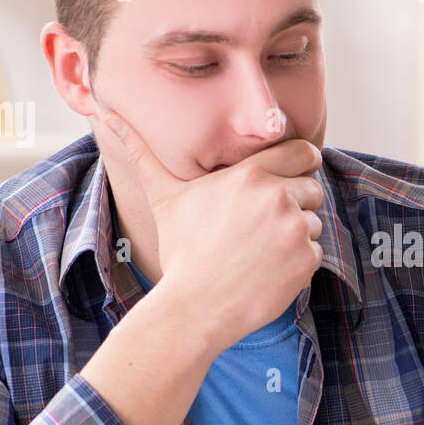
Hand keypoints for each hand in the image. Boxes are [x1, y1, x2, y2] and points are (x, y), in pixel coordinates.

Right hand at [104, 110, 323, 343]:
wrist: (194, 307)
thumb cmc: (180, 252)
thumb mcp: (165, 198)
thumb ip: (144, 155)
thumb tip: (107, 117)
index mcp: (250, 175)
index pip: (302, 152)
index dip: (301, 165)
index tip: (294, 177)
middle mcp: (277, 196)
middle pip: (312, 188)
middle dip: (296, 204)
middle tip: (264, 228)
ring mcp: (295, 228)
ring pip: (314, 222)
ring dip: (296, 236)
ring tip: (260, 252)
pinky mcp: (306, 259)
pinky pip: (316, 253)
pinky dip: (299, 264)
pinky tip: (268, 272)